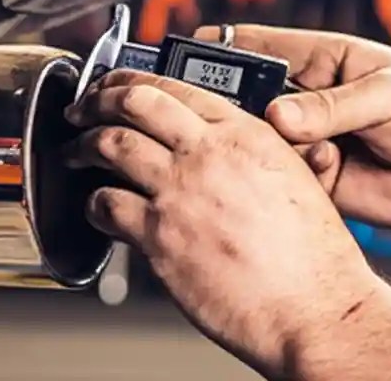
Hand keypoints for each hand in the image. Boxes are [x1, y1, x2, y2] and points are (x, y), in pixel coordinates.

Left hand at [65, 70, 383, 377]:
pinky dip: (94, 203)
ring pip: (111, 146)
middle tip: (84, 107)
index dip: (137, 80)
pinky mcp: (159, 238)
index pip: (177, 88)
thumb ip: (268, 155)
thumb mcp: (302, 181)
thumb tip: (249, 150)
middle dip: (99, 99)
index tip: (121, 84)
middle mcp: (209, 155)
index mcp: (246, 135)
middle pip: (136, 103)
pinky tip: (97, 208)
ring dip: (83, 145)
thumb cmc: (315, 260)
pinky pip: (107, 206)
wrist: (312, 309)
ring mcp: (180, 194)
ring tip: (75, 151)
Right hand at [194, 25, 390, 233]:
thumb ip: (333, 105)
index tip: (191, 47)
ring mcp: (309, 140)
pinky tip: (327, 170)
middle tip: (226, 112)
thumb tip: (281, 114)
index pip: (265, 46)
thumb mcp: (390, 97)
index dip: (226, 46)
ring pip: (261, 139)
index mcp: (327, 60)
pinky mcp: (313, 179)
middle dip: (235, 103)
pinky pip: (281, 175)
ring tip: (304, 146)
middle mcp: (311, 99)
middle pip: (251, 94)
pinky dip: (291, 174)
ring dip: (268, 144)